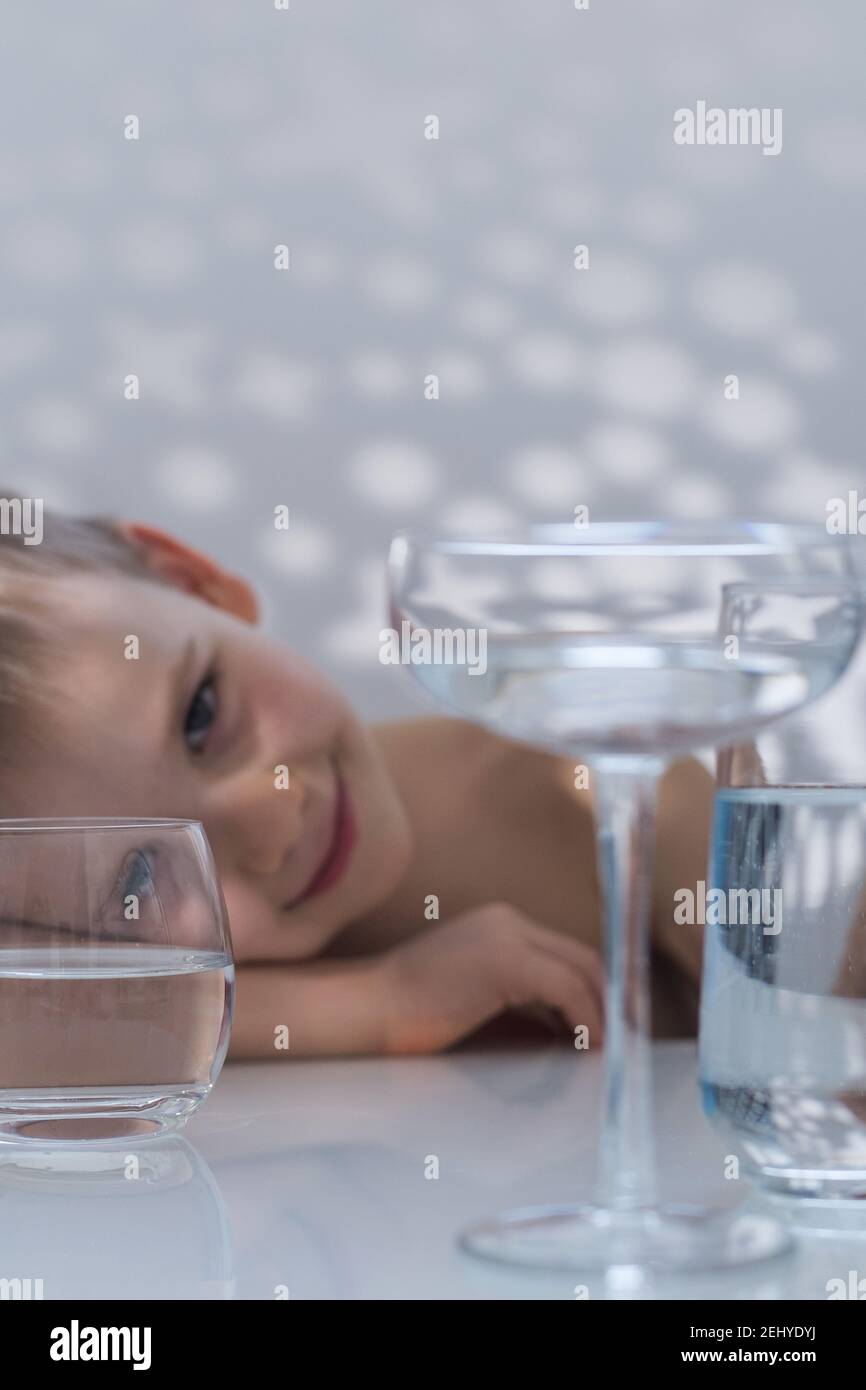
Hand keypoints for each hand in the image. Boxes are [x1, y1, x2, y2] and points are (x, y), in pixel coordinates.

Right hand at [379, 903, 604, 1053]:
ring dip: (603, 1011)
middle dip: (612, 998)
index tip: (613, 1026)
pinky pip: (566, 987)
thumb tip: (569, 1030)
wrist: (365, 1011)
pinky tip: (586, 1047)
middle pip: (584, 956)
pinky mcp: (504, 960)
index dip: (598, 990)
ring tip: (609, 1049)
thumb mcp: (476, 998)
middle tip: (625, 1040)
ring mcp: (505, 935)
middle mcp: (508, 921)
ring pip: (582, 969)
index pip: (568, 952)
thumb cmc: (409, 1017)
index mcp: (500, 926)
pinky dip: (586, 1018)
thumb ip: (519, 1001)